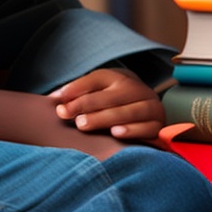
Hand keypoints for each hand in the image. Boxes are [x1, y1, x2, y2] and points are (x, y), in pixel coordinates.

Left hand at [48, 67, 165, 141]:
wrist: (148, 109)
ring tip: (84, 124)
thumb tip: (52, 99)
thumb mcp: (97, 93)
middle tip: (70, 117)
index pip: (96, 80)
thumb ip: (76, 95)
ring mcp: (150, 105)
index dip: (76, 89)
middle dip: (88, 106)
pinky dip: (132, 130)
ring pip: (129, 111)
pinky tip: (115, 133)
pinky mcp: (159, 123)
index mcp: (118, 78)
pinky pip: (147, 127)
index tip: (58, 102)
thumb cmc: (113, 103)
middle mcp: (136, 89)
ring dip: (106, 118)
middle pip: (112, 96)